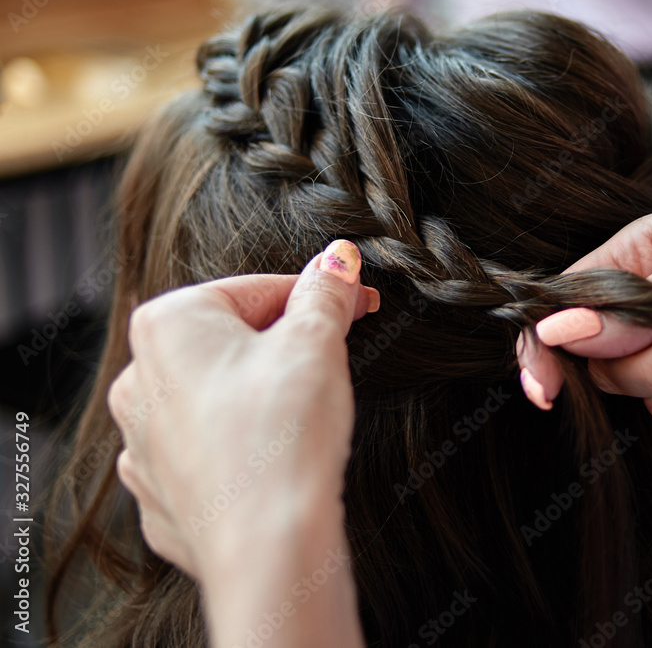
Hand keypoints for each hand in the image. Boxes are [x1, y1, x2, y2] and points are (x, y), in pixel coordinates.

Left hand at [108, 239, 375, 646]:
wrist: (267, 546)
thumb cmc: (284, 436)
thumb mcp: (317, 344)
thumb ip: (326, 293)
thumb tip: (338, 260)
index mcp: (167, 325)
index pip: (258, 290)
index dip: (318, 297)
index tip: (357, 304)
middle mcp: (139, 380)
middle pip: (232, 342)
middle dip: (285, 347)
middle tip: (332, 363)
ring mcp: (143, 442)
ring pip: (216, 398)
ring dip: (260, 397)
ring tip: (304, 418)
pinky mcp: (161, 493)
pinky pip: (207, 453)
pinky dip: (241, 448)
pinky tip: (276, 459)